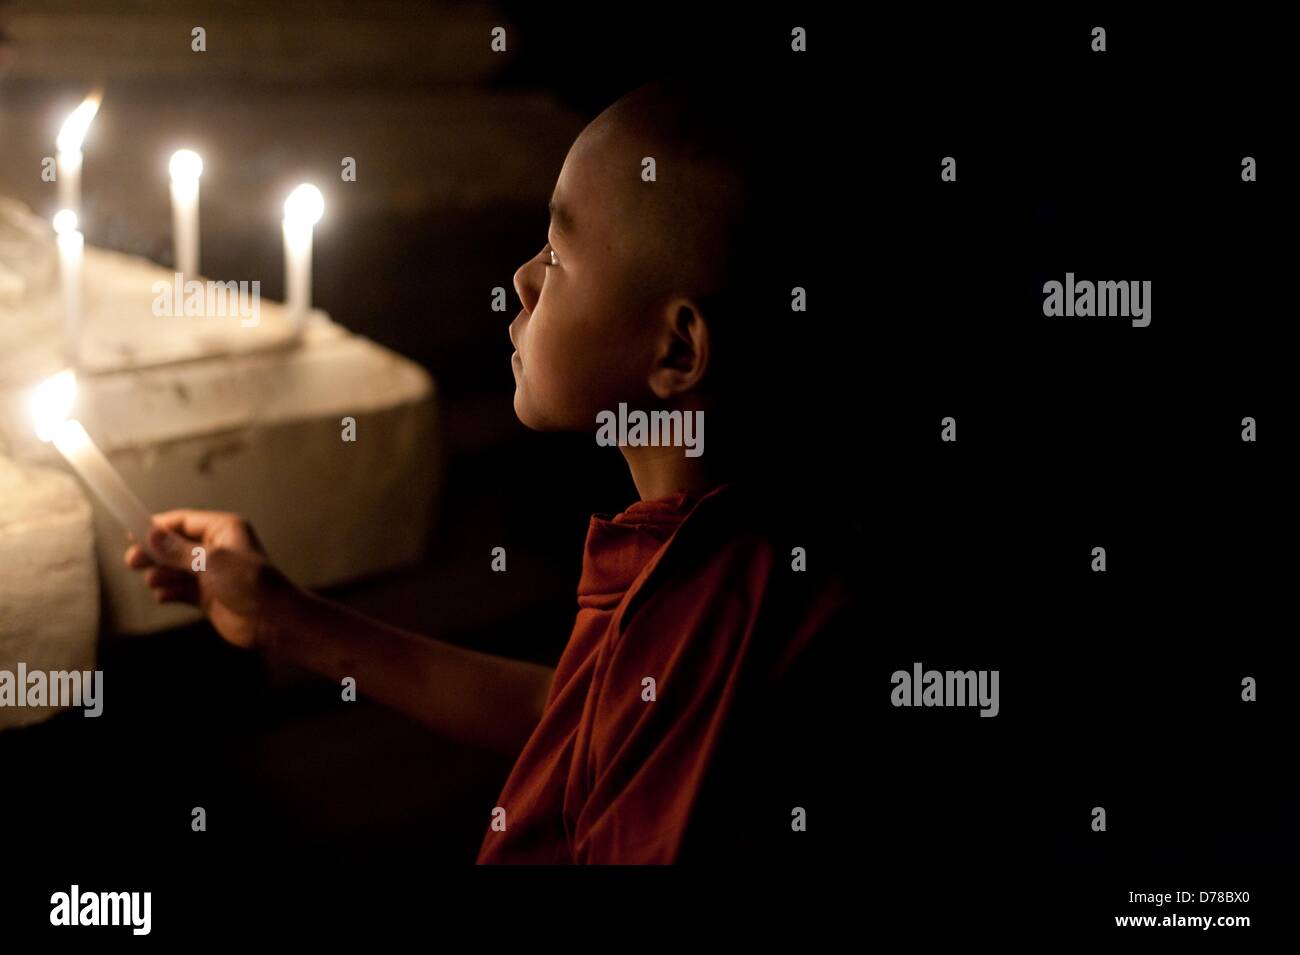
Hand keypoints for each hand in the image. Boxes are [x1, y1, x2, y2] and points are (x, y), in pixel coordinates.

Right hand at [124, 509, 297, 649]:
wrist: (273, 620)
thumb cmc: (250, 583)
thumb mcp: (211, 561)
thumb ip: (177, 550)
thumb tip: (150, 535)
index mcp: (223, 529)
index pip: (183, 521)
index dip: (158, 527)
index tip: (132, 534)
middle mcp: (216, 548)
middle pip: (174, 546)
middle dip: (154, 553)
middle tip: (132, 562)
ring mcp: (211, 573)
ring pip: (174, 569)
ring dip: (161, 574)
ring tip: (155, 582)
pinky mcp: (207, 595)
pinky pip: (179, 589)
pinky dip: (169, 591)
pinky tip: (164, 596)